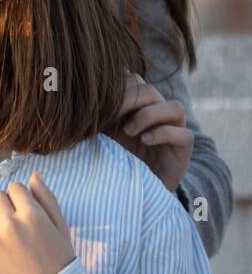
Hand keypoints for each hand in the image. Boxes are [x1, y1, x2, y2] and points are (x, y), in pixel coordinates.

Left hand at [0, 171, 75, 273]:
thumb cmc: (60, 264)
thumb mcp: (62, 230)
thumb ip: (48, 200)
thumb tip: (33, 175)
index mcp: (33, 216)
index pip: (14, 188)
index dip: (18, 197)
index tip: (22, 211)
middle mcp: (12, 227)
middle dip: (1, 206)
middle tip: (9, 222)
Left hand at [107, 70, 191, 191]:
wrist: (129, 192)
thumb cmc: (112, 159)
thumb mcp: (101, 133)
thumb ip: (98, 112)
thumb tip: (89, 86)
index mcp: (137, 107)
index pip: (136, 81)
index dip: (120, 86)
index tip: (101, 101)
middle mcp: (157, 116)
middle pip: (152, 91)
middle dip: (131, 99)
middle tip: (113, 115)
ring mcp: (174, 132)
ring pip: (175, 107)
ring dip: (149, 115)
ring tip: (129, 130)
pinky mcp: (183, 152)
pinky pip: (185, 134)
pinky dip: (163, 133)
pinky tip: (145, 140)